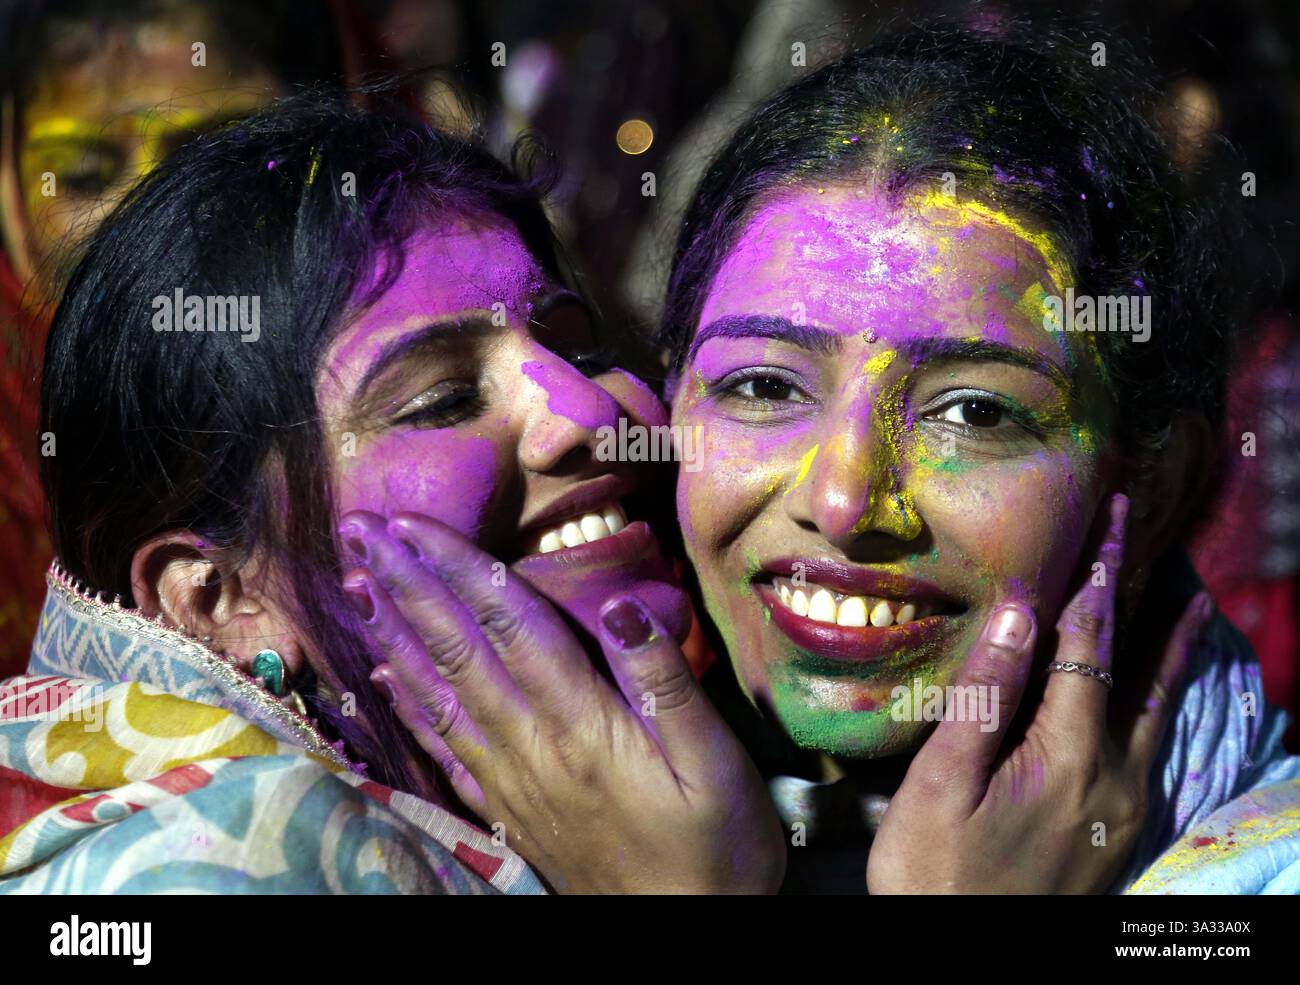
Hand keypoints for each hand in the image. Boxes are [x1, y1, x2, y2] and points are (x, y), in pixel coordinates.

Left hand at [338, 510, 785, 893]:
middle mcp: (531, 744)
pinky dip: (409, 706)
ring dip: (395, 632)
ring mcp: (511, 779)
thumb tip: (620, 603)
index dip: (459, 568)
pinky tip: (385, 674)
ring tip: (356, 584)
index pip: (509, 624)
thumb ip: (664, 679)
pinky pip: (443, 747)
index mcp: (581, 722)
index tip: (412, 522)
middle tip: (361, 531)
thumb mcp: (715, 760)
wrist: (685, 936)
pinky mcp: (507, 808)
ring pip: (438, 692)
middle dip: (407, 584)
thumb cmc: (716, 845)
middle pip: (459, 649)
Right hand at [866, 493, 1211, 893]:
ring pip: (1158, 709)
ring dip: (1172, 651)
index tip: (1114, 522)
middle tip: (1158, 544)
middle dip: (1147, 599)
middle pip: (1139, 669)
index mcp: (1069, 757)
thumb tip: (1018, 613)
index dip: (1099, 577)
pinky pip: (1154, 746)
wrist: (959, 959)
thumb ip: (987, 697)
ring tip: (1194, 606)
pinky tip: (1160, 692)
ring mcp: (1123, 808)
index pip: (1089, 644)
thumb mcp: (940, 785)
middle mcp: (1114, 777)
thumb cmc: (932, 873)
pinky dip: (1162, 700)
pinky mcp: (1119, 832)